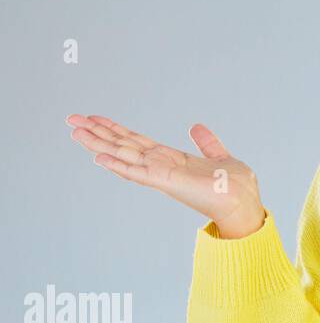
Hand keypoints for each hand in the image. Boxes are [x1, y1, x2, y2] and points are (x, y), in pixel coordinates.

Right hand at [65, 114, 264, 235]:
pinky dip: (118, 165)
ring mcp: (162, 175)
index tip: (95, 118)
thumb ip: (207, 143)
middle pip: (124, 146)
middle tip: (72, 120)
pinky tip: (98, 157)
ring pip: (124, 156)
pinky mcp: (167, 182)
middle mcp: (162, 166)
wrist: (245, 204)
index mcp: (172, 160)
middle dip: (98, 133)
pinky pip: (137, 172)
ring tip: (76, 132)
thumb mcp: (220, 157)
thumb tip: (196, 126)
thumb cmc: (236, 188)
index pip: (138, 141)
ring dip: (99, 144)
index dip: (116, 129)